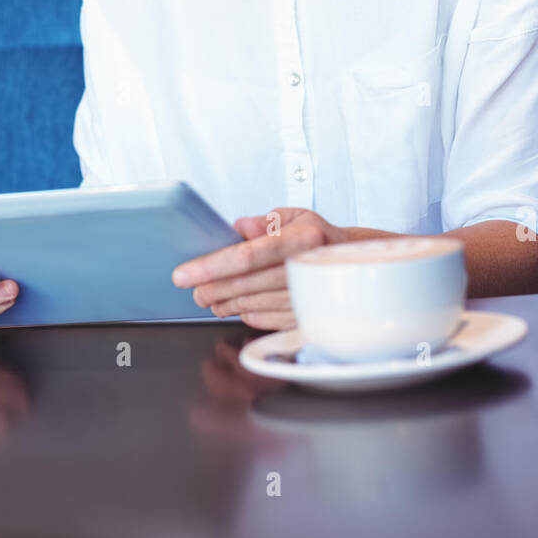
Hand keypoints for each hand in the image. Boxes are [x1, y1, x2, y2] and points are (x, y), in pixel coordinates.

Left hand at [172, 208, 348, 330]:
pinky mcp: (307, 319)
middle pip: (244, 285)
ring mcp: (308, 299)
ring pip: (251, 306)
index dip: (211, 266)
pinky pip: (265, 321)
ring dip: (224, 304)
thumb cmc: (319, 237)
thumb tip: (239, 228)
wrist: (355, 264)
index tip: (183, 274)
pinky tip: (236, 306)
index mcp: (303, 239)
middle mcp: (306, 270)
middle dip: (211, 289)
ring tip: (210, 298)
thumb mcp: (296, 215)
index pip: (246, 256)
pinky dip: (245, 314)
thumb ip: (265, 221)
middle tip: (193, 289)